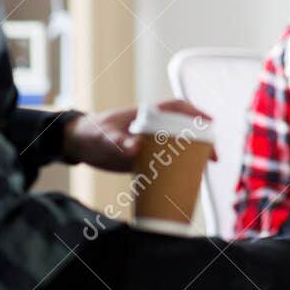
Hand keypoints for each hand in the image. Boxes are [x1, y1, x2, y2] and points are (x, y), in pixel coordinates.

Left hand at [63, 99, 212, 172]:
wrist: (77, 144)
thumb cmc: (91, 133)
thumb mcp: (104, 137)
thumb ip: (119, 141)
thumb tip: (136, 148)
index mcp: (147, 114)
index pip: (178, 108)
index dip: (197, 113)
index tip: (212, 123)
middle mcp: (153, 127)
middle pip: (185, 129)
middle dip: (203, 141)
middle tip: (212, 158)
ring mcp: (150, 142)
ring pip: (178, 146)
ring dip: (192, 156)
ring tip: (202, 172)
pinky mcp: (145, 157)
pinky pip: (166, 161)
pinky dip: (177, 169)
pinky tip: (183, 181)